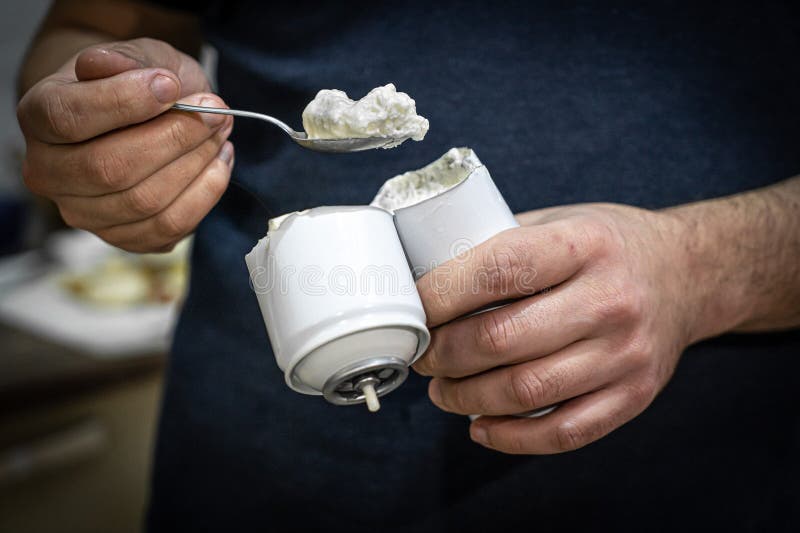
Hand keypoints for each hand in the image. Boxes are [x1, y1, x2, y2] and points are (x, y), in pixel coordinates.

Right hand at [17, 38, 233, 251]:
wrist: (139, 115)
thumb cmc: (134, 82)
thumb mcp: (134, 55)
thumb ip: (122, 59)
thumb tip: (108, 65)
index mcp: (38, 118)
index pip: (69, 118)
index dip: (124, 102)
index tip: (170, 84)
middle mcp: (49, 173)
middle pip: (110, 169)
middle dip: (176, 138)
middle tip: (215, 112)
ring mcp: (83, 212)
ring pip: (145, 202)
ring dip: (196, 165)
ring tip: (221, 134)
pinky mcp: (123, 237)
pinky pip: (169, 227)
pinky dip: (204, 194)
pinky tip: (218, 164)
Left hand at [413, 204, 697, 453]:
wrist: (689, 273)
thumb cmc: (608, 246)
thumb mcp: (560, 221)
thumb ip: (501, 243)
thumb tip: (426, 275)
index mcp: (584, 245)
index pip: (498, 270)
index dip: (441, 294)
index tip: (413, 308)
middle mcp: (610, 300)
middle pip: (503, 339)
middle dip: (444, 354)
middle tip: (423, 356)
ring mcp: (626, 353)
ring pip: (526, 392)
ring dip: (467, 398)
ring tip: (444, 390)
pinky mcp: (634, 395)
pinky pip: (563, 432)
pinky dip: (510, 437)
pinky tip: (481, 424)